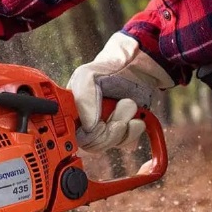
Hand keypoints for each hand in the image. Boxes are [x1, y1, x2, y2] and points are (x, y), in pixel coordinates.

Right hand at [68, 32, 173, 152]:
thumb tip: (89, 127)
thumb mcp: (88, 76)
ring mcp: (104, 129)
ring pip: (110, 144)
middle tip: (121, 109)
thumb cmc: (111, 68)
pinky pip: (125, 144)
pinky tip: (137, 119)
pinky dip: (134, 133)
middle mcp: (85, 123)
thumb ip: (83, 99)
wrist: (139, 66)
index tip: (98, 124)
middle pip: (92, 144)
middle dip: (110, 130)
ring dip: (125, 128)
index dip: (87, 135)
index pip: (72, 136)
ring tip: (130, 106)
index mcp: (72, 111)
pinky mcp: (121, 132)